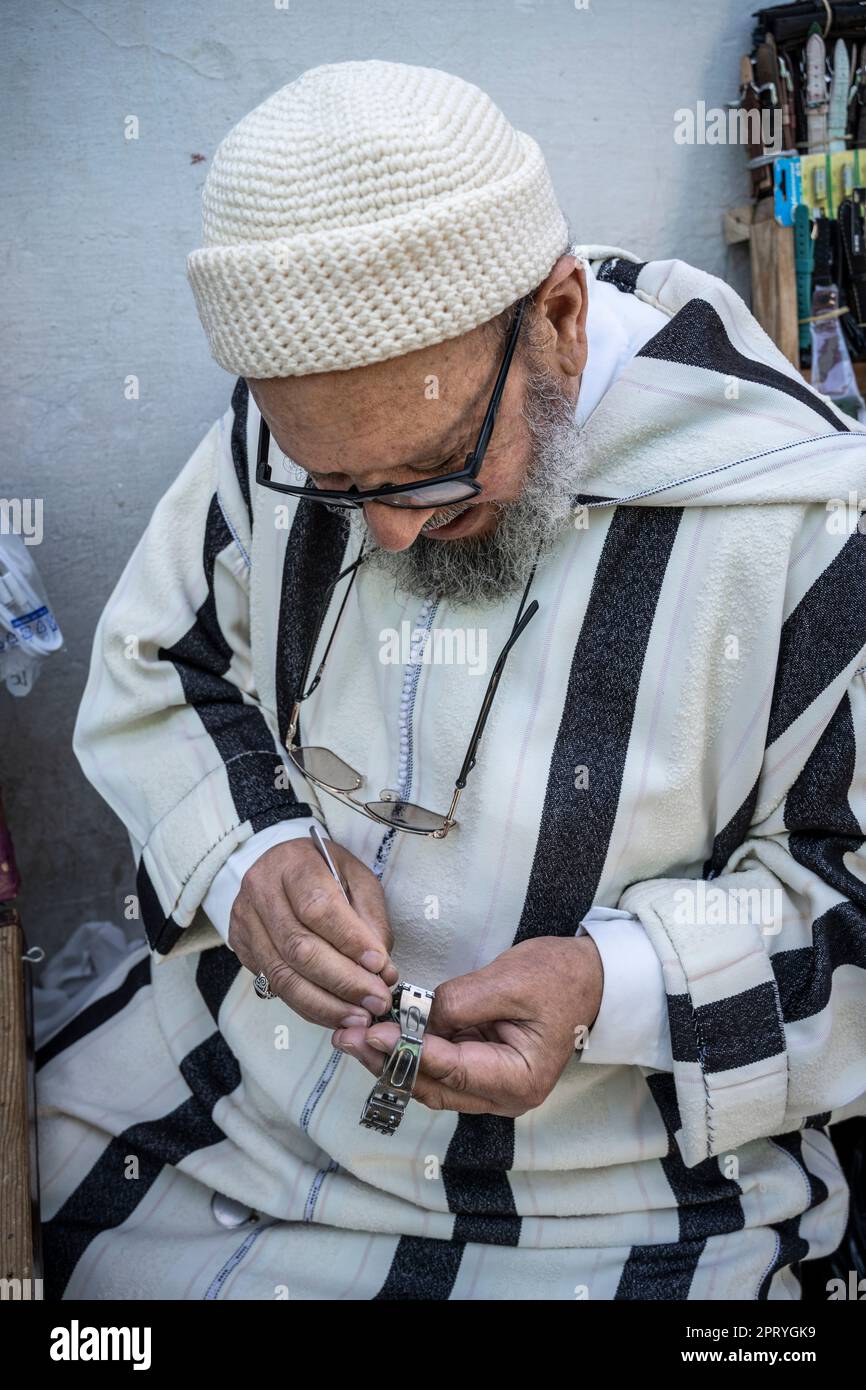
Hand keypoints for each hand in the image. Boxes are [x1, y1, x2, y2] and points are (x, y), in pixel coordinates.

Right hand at [228, 836, 397, 1028]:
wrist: (283, 868)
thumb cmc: (326, 872)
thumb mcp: (357, 879)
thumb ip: (371, 921)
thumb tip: (382, 971)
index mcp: (293, 864)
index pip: (318, 906)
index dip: (349, 940)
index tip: (379, 964)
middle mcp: (261, 891)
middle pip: (299, 947)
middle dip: (343, 981)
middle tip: (376, 1000)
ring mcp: (246, 921)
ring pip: (284, 975)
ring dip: (327, 1004)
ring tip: (360, 1016)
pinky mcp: (242, 948)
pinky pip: (275, 986)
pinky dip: (309, 1006)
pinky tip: (335, 1013)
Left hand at [332, 935, 603, 1115]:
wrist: (588, 978)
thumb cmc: (558, 977)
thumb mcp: (510, 980)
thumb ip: (460, 1002)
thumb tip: (417, 1017)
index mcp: (518, 1080)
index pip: (451, 1070)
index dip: (407, 1052)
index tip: (372, 1032)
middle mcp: (502, 1095)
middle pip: (432, 1086)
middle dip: (387, 1061)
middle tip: (347, 1035)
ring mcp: (489, 1086)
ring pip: (428, 1081)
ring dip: (390, 1058)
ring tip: (351, 1034)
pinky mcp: (478, 1068)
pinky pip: (436, 1067)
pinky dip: (408, 1050)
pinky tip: (379, 1032)